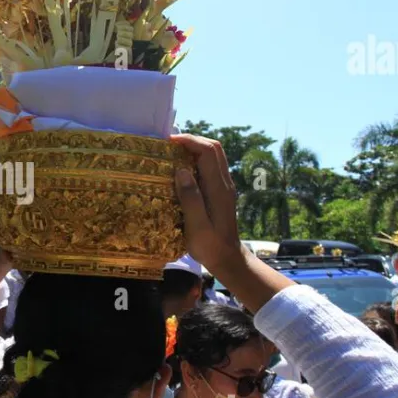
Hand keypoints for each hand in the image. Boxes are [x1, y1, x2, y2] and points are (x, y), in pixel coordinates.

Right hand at [169, 134, 243, 277]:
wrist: (228, 257)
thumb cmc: (210, 246)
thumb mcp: (197, 227)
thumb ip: (191, 198)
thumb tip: (181, 170)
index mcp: (218, 189)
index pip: (208, 152)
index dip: (190, 141)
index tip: (169, 142)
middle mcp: (224, 183)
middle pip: (214, 148)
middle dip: (193, 140)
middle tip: (170, 144)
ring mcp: (225, 186)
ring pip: (215, 155)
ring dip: (196, 148)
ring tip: (174, 152)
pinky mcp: (222, 191)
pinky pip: (212, 166)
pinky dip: (198, 159)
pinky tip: (183, 168)